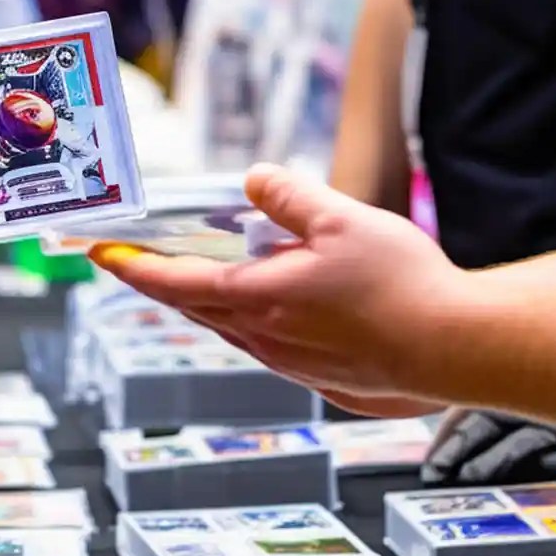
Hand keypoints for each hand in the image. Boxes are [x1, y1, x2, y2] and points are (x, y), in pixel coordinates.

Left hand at [90, 163, 478, 412]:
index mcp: (257, 298)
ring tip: (206, 273)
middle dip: (163, 280)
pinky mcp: (315, 375)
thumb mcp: (341, 220)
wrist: (454, 350)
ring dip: (207, 300)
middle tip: (141, 258)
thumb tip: (256, 180)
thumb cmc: (401, 288)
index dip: (132, 267)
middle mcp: (262, 337)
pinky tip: (272, 302)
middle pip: (194, 307)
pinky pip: (263, 342)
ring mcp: (287, 362)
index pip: (173, 284)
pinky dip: (248, 317)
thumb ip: (290, 196)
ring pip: (228, 327)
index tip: (102, 254)